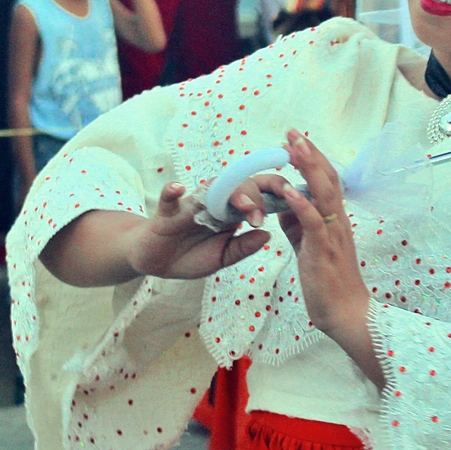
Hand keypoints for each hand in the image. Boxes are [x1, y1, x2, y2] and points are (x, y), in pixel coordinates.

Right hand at [125, 180, 269, 278]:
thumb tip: (267, 234)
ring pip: (212, 188)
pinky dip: (172, 191)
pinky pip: (169, 198)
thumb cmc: (192, 256)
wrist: (156, 263)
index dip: (276, 193)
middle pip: (241, 186)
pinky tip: (178, 189)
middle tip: (261, 215)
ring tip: (240, 204)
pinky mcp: (167, 213)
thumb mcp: (223, 258)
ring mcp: (192, 205)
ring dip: (228, 193)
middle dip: (256, 196)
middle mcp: (216, 203)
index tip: (293, 200)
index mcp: (234, 213)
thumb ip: (243, 247)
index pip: (259, 195)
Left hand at [275, 130, 370, 348]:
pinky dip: (301, 203)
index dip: (312, 159)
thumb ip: (299, 226)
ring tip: (292, 147)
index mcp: (335, 220)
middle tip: (292, 132)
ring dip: (307, 168)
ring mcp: (332, 233)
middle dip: (309, 154)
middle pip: (327, 178)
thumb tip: (285, 206)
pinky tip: (288, 189)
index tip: (296, 140)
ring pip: (323, 193)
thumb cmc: (329, 284)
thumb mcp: (310, 248)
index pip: (327, 181)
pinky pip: (312, 221)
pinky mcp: (323, 249)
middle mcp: (338, 221)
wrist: (346, 313)